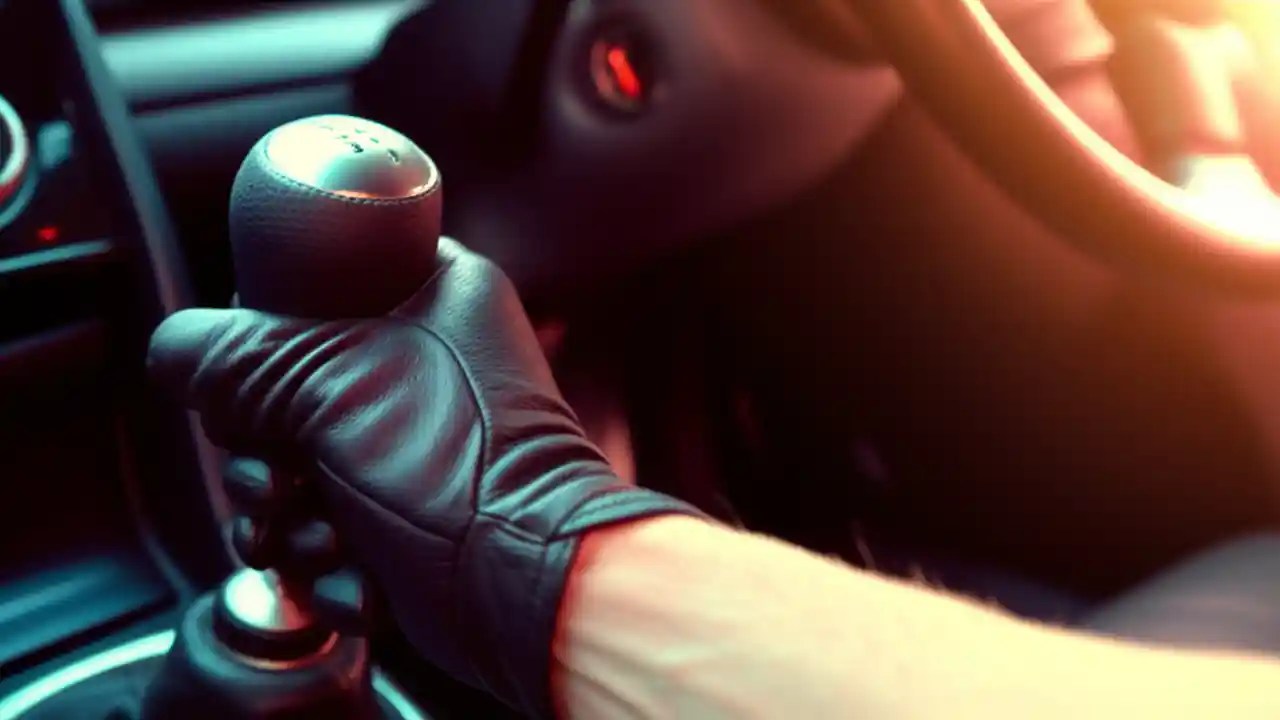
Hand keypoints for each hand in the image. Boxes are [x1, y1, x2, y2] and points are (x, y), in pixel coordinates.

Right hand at [148, 238, 700, 716]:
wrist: (524, 585)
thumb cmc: (456, 469)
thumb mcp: (322, 381)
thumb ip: (226, 353)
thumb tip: (175, 350)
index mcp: (435, 294)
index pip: (321, 278)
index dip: (269, 329)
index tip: (253, 373)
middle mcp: (432, 363)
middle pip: (290, 388)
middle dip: (264, 452)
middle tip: (280, 472)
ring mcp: (420, 444)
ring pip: (300, 468)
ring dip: (290, 518)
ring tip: (327, 533)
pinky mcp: (410, 515)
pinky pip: (328, 527)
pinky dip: (328, 561)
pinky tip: (355, 569)